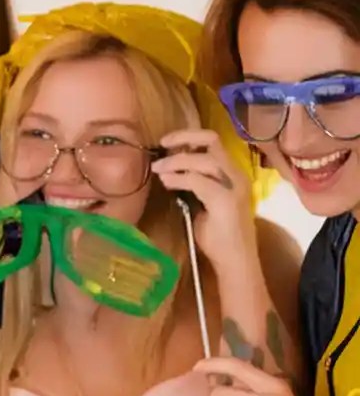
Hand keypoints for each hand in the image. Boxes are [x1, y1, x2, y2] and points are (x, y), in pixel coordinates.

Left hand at [150, 129, 255, 269]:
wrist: (235, 259)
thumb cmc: (218, 235)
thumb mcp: (202, 202)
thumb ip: (193, 184)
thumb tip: (170, 171)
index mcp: (232, 173)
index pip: (214, 142)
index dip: (189, 136)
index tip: (167, 141)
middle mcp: (237, 175)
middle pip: (212, 141)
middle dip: (183, 138)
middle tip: (162, 144)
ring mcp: (234, 187)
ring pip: (205, 159)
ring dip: (176, 160)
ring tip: (158, 168)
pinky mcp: (226, 201)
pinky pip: (199, 181)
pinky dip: (179, 177)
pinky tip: (167, 181)